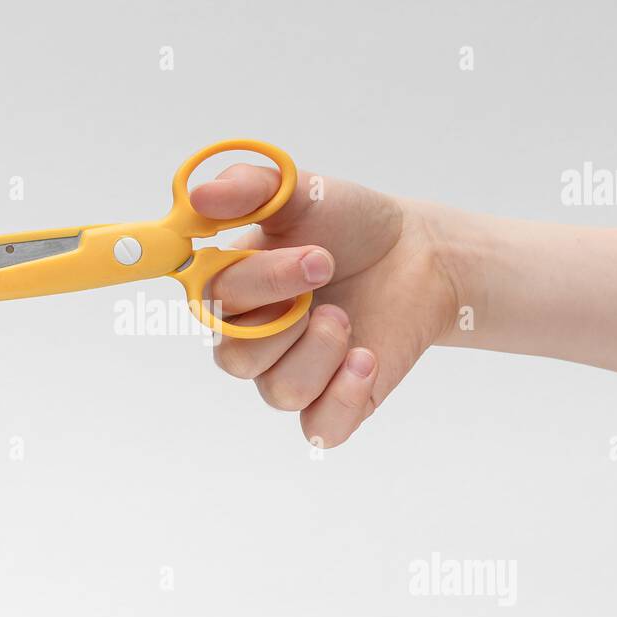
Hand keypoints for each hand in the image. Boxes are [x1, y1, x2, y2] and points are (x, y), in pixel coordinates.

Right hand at [190, 166, 461, 446]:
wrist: (417, 255)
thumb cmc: (349, 225)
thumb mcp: (301, 190)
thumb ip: (250, 187)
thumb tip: (199, 195)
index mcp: (231, 289)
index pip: (213, 305)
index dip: (259, 285)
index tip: (314, 255)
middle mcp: (251, 338)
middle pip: (235, 359)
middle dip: (288, 320)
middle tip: (328, 274)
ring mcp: (290, 373)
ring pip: (278, 391)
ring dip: (321, 351)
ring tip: (348, 316)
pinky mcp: (330, 404)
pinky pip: (320, 429)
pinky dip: (344, 397)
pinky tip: (365, 359)